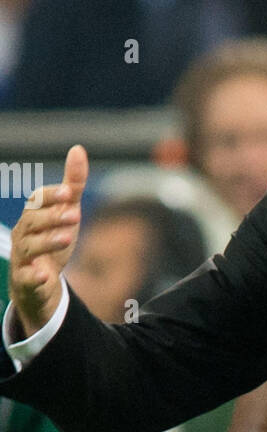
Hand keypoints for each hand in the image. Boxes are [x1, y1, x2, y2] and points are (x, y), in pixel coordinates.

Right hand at [9, 144, 87, 336]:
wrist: (40, 282)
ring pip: (30, 247)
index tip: (68, 192)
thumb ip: (72, 184)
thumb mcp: (66, 211)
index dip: (50, 196)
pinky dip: (35, 276)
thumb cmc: (52, 239)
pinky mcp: (26, 280)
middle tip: (75, 215)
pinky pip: (27, 277)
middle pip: (32, 222)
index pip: (37, 201)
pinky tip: (46, 275)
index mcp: (33, 215)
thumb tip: (78, 149)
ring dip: (47, 242)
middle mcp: (24, 234)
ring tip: (67, 238)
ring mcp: (23, 257)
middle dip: (52, 217)